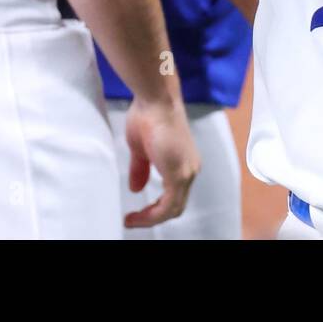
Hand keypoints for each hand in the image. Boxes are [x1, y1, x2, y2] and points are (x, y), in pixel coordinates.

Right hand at [123, 95, 199, 227]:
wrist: (155, 100)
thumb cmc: (147, 115)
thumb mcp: (140, 149)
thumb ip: (141, 169)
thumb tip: (136, 188)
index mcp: (184, 162)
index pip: (174, 195)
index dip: (155, 208)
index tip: (135, 213)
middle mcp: (190, 169)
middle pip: (175, 206)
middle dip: (153, 217)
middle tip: (133, 220)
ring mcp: (187, 173)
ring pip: (173, 209)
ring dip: (151, 219)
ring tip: (132, 221)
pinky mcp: (180, 174)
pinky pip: (168, 206)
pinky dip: (153, 215)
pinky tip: (137, 216)